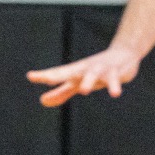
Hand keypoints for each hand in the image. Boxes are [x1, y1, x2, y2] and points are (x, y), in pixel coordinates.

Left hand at [26, 46, 142, 106]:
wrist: (124, 54)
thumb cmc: (96, 70)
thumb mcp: (78, 82)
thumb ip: (61, 92)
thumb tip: (42, 101)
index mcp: (74, 72)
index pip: (56, 73)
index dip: (44, 75)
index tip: (30, 76)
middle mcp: (84, 69)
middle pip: (70, 72)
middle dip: (59, 76)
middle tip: (46, 79)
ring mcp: (100, 69)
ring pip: (92, 75)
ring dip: (88, 82)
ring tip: (84, 91)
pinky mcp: (115, 72)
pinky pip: (114, 79)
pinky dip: (114, 86)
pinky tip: (115, 93)